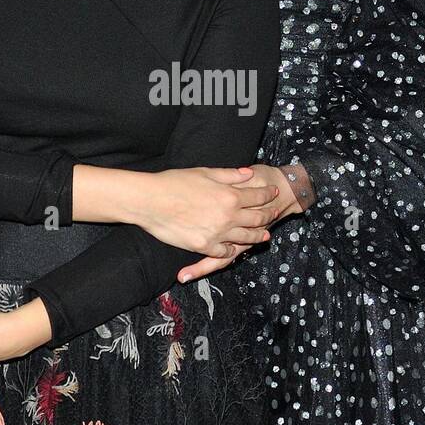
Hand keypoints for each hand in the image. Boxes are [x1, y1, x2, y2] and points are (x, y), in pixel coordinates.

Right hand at [141, 166, 287, 255]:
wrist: (150, 201)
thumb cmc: (174, 182)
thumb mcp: (205, 172)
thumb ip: (229, 175)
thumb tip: (248, 174)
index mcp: (230, 195)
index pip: (257, 196)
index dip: (268, 194)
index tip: (273, 193)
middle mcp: (228, 216)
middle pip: (257, 219)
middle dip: (269, 215)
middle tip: (275, 214)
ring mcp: (217, 233)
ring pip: (245, 238)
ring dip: (257, 236)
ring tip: (264, 236)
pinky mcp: (204, 246)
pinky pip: (225, 252)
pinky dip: (232, 251)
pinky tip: (235, 249)